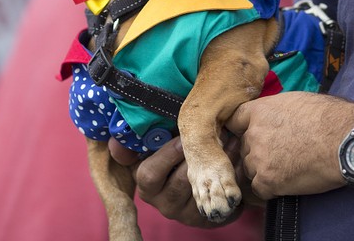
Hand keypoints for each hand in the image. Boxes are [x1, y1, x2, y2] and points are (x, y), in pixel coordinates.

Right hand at [129, 134, 250, 227]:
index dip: (166, 155)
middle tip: (218, 133)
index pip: (148, 174)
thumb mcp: (156, 143)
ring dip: (218, 163)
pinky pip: (219, 198)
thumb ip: (137, 139)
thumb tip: (113, 145)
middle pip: (180, 182)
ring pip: (199, 189)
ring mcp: (183, 213)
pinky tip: (240, 160)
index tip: (185, 137)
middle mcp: (161, 202)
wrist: (201, 176)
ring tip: (232, 141)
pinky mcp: (204, 219)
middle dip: (198, 156)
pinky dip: (231, 178)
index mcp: (146, 183)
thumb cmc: (176, 151)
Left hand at [225, 92, 353, 200]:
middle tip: (278, 156)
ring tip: (286, 170)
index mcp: (258, 111)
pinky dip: (271, 190)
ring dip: (263, 172)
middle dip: (256, 152)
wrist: (343, 140)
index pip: (234, 121)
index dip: (242, 130)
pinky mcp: (268, 181)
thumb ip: (276, 111)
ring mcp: (258, 159)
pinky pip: (260, 190)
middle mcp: (253, 134)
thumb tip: (278, 118)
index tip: (250, 135)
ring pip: (250, 170)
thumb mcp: (296, 101)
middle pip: (244, 148)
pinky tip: (287, 184)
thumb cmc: (329, 117)